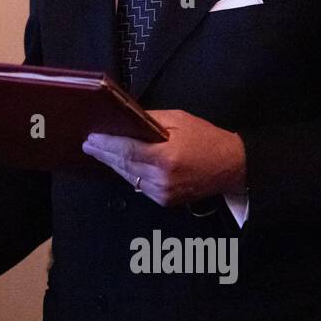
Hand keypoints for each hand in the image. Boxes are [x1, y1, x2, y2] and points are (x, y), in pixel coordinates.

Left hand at [82, 109, 245, 206]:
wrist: (233, 166)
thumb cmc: (207, 139)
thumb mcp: (179, 120)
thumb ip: (150, 121)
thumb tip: (125, 119)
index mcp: (166, 157)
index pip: (127, 151)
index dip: (106, 145)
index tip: (91, 138)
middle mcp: (162, 179)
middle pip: (124, 165)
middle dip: (104, 154)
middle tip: (88, 144)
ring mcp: (163, 193)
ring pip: (129, 177)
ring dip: (113, 164)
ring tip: (98, 152)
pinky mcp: (165, 201)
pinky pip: (139, 186)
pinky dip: (128, 174)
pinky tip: (119, 164)